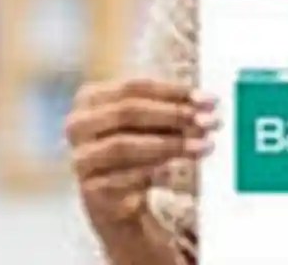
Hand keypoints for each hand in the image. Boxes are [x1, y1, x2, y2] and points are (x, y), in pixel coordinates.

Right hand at [65, 78, 219, 227]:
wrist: (116, 201)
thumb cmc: (137, 149)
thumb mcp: (151, 124)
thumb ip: (174, 110)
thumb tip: (207, 106)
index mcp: (90, 99)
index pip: (134, 87)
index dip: (174, 92)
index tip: (210, 100)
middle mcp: (78, 126)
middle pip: (128, 112)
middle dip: (173, 115)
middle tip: (209, 122)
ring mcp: (81, 159)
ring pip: (125, 146)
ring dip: (170, 145)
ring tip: (204, 146)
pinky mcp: (90, 192)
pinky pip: (125, 179)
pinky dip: (154, 173)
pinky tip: (177, 171)